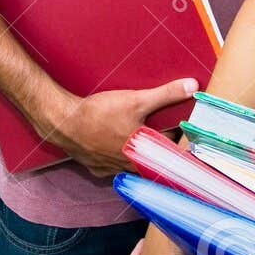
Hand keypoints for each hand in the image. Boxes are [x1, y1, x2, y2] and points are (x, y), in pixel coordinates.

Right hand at [42, 77, 197, 178]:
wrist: (63, 122)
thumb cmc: (100, 114)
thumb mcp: (136, 100)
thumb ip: (165, 94)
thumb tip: (192, 86)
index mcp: (142, 152)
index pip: (167, 150)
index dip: (174, 139)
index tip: (179, 130)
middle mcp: (128, 165)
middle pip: (149, 159)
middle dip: (155, 148)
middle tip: (157, 132)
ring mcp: (109, 168)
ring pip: (129, 165)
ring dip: (135, 154)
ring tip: (136, 139)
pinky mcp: (94, 167)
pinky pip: (109, 168)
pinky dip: (113, 159)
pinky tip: (112, 148)